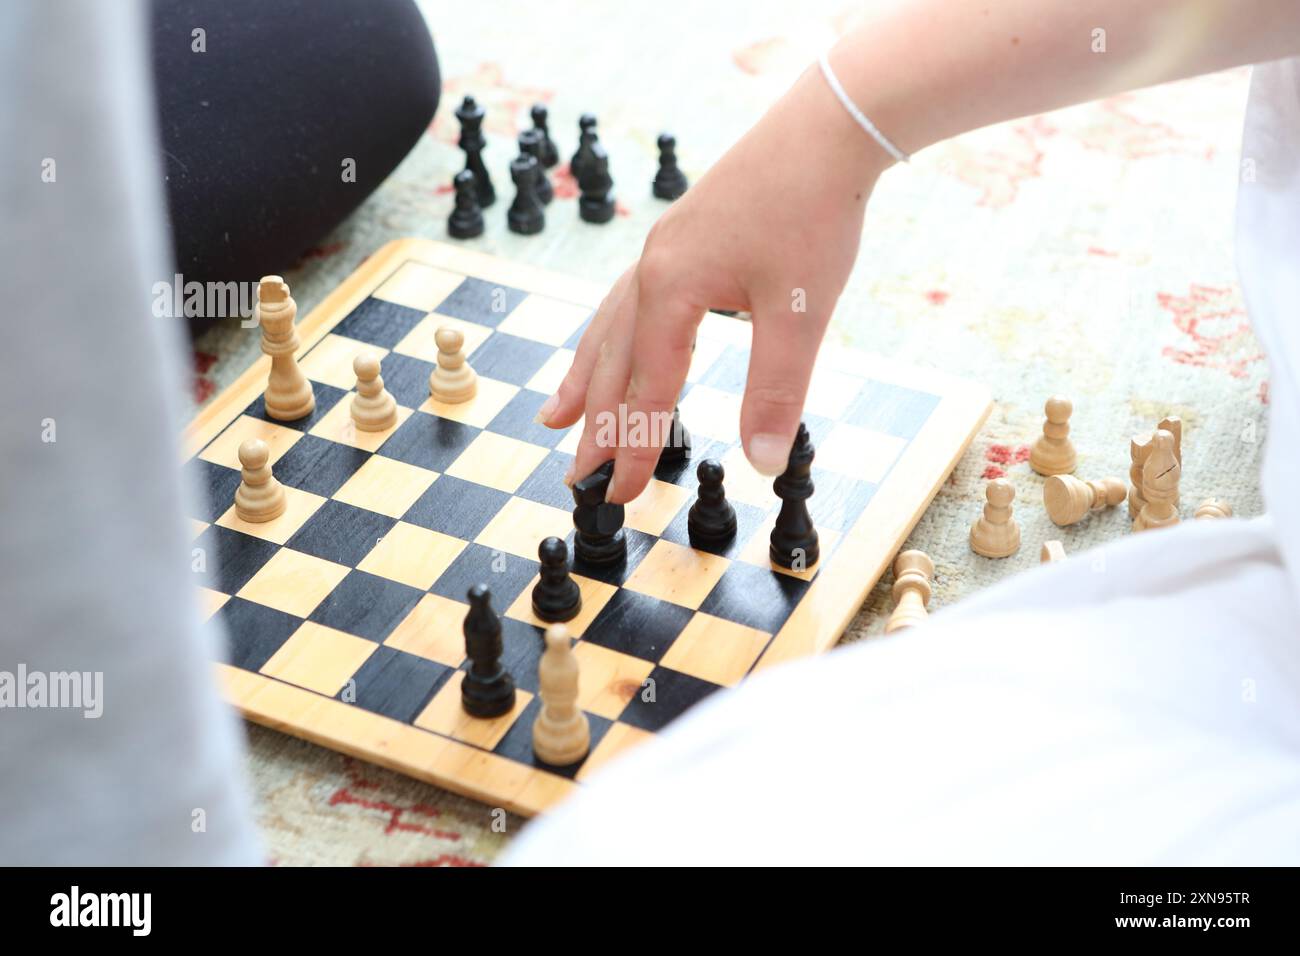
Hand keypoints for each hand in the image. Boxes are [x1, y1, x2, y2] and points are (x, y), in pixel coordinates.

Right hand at [537, 65, 891, 502]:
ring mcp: (658, 252)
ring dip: (584, 380)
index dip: (631, 449)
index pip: (644, 390)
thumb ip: (776, 390)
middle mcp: (650, 272)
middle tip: (576, 479)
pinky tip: (610, 344)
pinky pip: (624, 302)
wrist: (825, 128)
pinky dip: (607, 337)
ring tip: (554, 417)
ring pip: (607, 330)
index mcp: (670, 291)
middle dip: (594, 427)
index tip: (617, 498)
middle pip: (610, 365)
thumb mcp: (800, 312)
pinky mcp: (676, 239)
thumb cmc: (813, 212)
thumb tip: (764, 464)